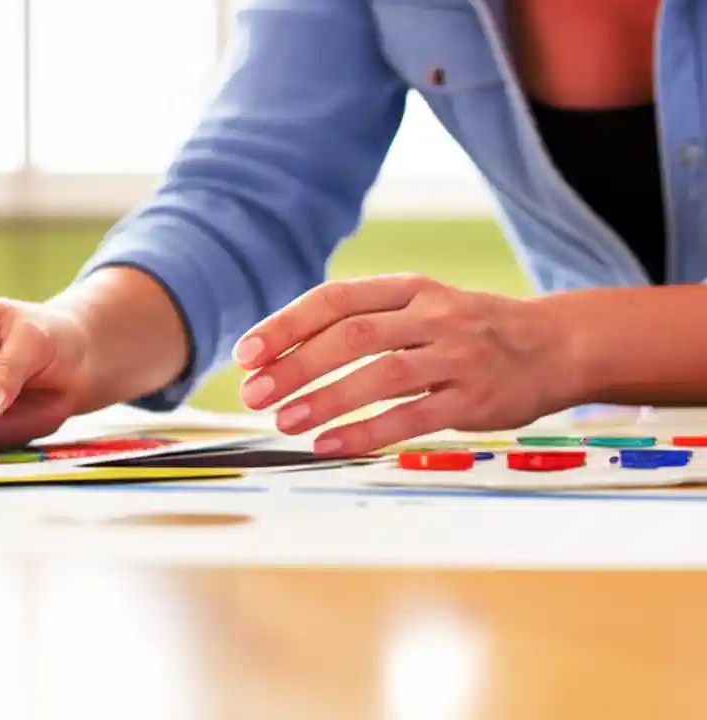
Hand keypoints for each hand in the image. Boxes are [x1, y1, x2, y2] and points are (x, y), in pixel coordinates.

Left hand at [234, 274, 577, 455]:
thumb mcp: (419, 307)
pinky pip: (413, 416)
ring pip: (381, 374)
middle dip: (296, 366)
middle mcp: (432, 314)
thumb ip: (361, 323)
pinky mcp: (475, 398)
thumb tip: (280, 357)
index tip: (246, 355)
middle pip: (352, 335)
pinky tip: (330, 444)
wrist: (557, 345)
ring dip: (325, 399)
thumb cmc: (468, 331)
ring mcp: (457, 355)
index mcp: (409, 288)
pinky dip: (367, 431)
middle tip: (254, 393)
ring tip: (283, 421)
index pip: (335, 299)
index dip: (286, 326)